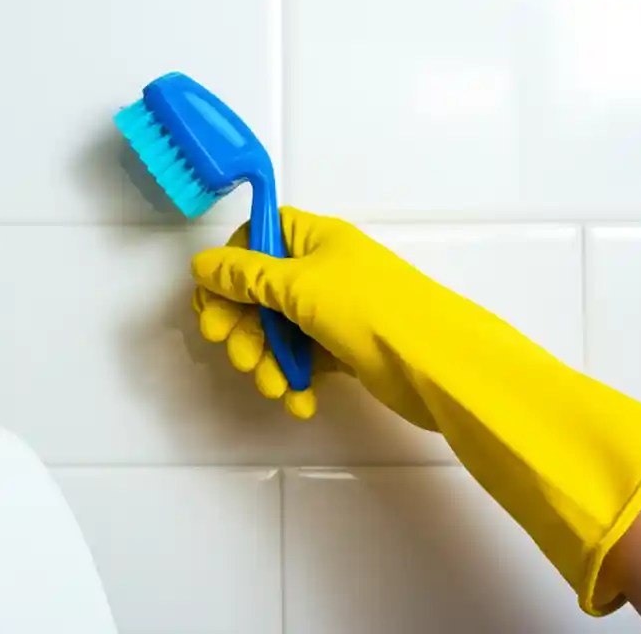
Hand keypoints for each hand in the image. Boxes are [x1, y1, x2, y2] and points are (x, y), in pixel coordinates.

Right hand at [192, 206, 640, 615]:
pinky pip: (305, 360)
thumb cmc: (370, 312)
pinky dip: (297, 380)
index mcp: (313, 239)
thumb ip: (245, 277)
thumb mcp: (298, 288)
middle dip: (243, 328)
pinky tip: (299, 401)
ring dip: (268, 362)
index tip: (215, 308)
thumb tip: (203, 264)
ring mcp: (335, 310)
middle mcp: (322, 269)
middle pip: (259, 292)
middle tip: (240, 357)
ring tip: (276, 387)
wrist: (438, 365)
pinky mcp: (346, 349)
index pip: (255, 239)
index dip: (229, 272)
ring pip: (279, 331)